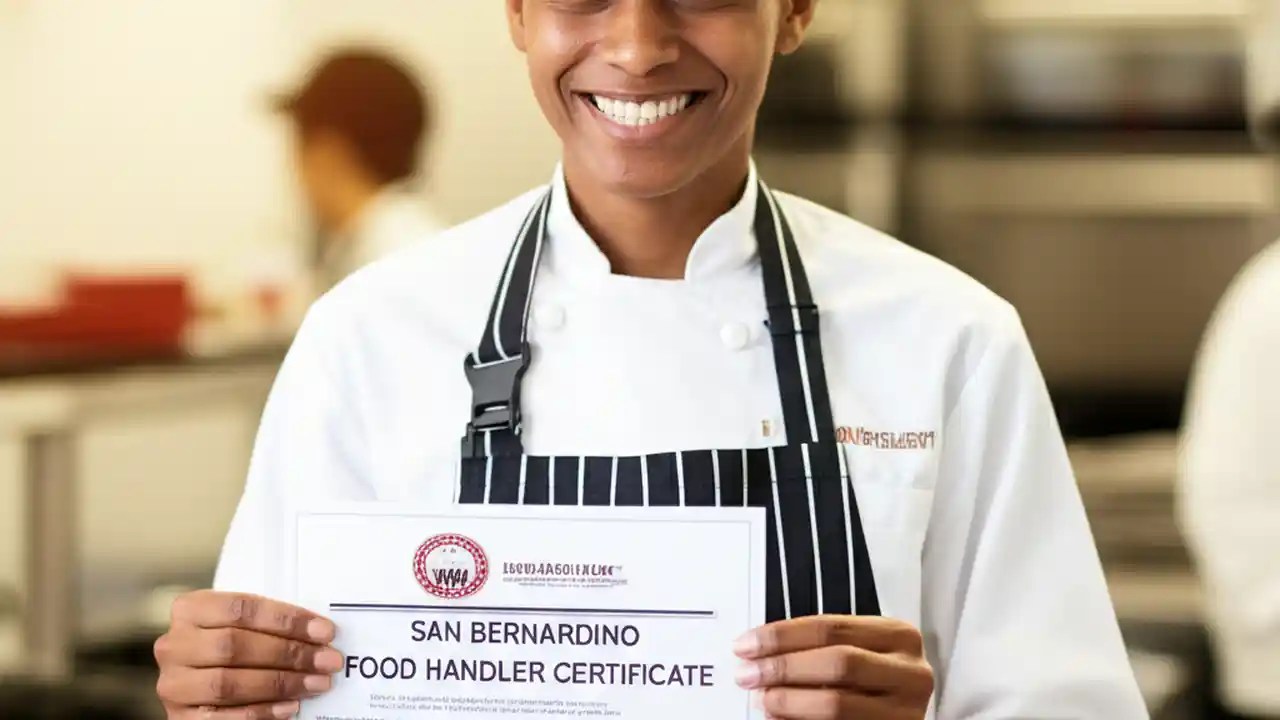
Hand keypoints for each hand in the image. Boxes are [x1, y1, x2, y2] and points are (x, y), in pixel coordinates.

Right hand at [154, 590, 342, 718]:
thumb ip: (266, 624)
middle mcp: (174, 645)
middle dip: (289, 654)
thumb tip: (319, 632)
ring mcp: (173, 683)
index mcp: (190, 609)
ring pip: (228, 683)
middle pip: (235, 646)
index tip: (324, 631)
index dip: (286, 620)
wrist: (200, 682)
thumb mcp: (240, 626)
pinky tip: (290, 706)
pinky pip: (222, 718)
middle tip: (327, 660)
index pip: (241, 608)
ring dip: (281, 684)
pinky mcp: (178, 717)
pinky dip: (260, 712)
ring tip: (317, 683)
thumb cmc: (230, 643)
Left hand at [733, 615, 932, 718]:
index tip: (747, 644)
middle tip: (748, 674)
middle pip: (837, 662)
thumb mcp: (859, 650)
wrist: (897, 712)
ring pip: (838, 704)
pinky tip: (779, 719)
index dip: (783, 636)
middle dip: (784, 667)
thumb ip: (820, 646)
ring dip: (789, 702)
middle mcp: (910, 673)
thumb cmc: (873, 678)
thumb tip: (758, 650)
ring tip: (762, 699)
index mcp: (899, 636)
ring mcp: (906, 711)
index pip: (831, 628)